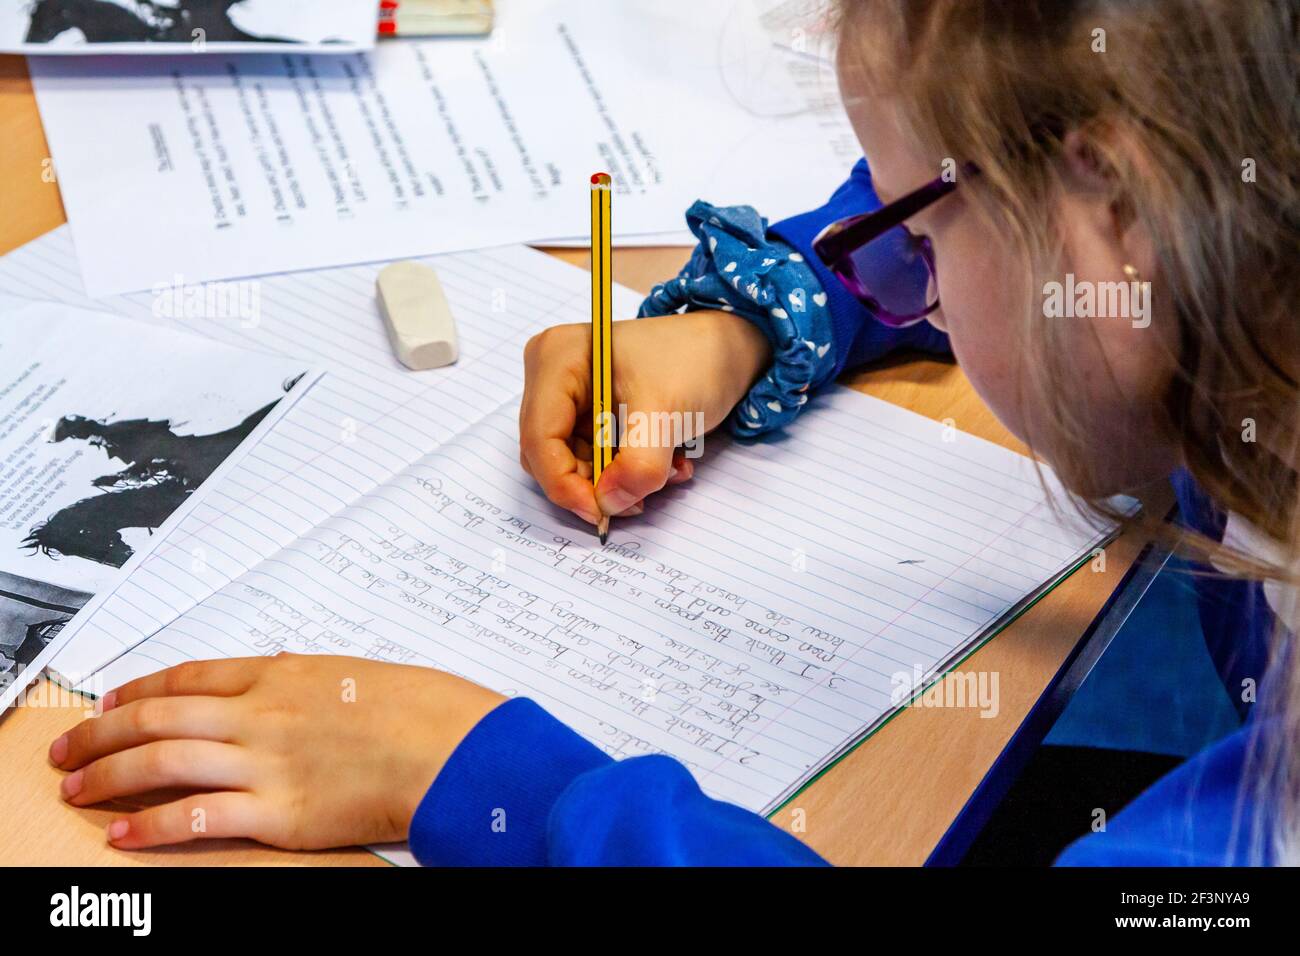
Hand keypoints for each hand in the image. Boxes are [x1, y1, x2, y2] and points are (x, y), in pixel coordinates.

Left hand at [48, 654, 504, 850]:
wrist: (455, 748)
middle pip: (158, 717)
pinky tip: (123, 832)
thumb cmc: (421, 709)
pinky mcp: (278, 813)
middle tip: (68, 747)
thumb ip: (304, 684)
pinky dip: (151, 825)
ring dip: (108, 775)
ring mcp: (265, 763)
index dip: (139, 689)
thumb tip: (277, 689)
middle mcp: (262, 714)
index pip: (188, 677)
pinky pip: (195, 817)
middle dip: (101, 732)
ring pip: (161, 762)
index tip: (113, 699)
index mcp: (283, 675)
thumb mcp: (354, 675)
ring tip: (77, 787)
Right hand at [520, 310, 770, 522]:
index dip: (563, 483)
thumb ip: (638, 464)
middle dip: (594, 484)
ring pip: (573, 464)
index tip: (600, 513)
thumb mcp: (668, 413)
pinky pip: (594, 461)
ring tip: (668, 470)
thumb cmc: (697, 359)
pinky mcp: (590, 415)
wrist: (729, 350)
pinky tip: (667, 462)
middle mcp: (553, 376)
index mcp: (557, 359)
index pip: (539, 437)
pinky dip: (627, 472)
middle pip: (549, 455)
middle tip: (638, 500)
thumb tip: (608, 504)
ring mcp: (570, 397)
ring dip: (619, 480)